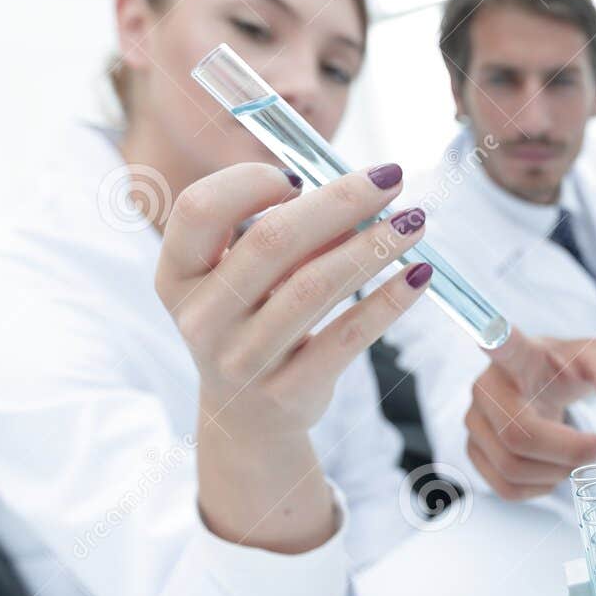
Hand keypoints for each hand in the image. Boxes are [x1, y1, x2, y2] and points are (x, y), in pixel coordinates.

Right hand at [155, 161, 430, 550]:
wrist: (247, 420)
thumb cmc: (252, 324)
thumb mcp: (248, 281)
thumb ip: (287, 236)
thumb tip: (360, 191)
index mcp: (177, 276)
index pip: (199, 209)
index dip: (250, 182)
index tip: (302, 175)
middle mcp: (201, 318)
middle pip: (271, 241)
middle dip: (340, 201)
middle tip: (393, 178)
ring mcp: (242, 360)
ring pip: (315, 287)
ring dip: (374, 246)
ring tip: (415, 221)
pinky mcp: (288, 392)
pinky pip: (347, 338)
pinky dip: (388, 302)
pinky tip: (418, 276)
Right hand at [465, 328, 595, 499]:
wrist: (540, 384)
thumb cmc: (565, 369)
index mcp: (520, 357)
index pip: (506, 348)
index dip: (498, 343)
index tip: (491, 333)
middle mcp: (486, 388)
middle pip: (518, 435)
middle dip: (570, 452)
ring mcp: (475, 422)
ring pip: (512, 468)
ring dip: (559, 473)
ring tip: (580, 457)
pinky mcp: (474, 452)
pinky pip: (505, 488)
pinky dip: (539, 488)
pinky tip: (554, 469)